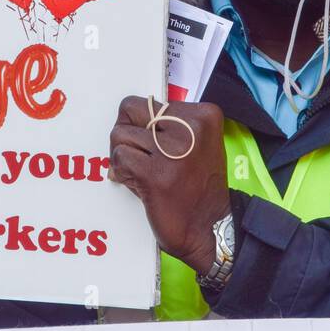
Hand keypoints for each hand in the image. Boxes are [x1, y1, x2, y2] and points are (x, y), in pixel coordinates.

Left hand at [109, 96, 230, 274]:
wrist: (210, 228)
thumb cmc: (198, 187)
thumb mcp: (195, 144)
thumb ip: (165, 128)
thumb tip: (122, 126)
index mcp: (203, 115)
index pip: (149, 102)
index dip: (142, 124)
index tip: (153, 146)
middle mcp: (190, 127)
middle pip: (130, 110)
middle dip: (126, 133)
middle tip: (138, 156)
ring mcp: (173, 150)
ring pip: (119, 135)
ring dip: (123, 156)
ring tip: (141, 173)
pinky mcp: (155, 173)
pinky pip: (119, 157)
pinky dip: (122, 172)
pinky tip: (138, 184)